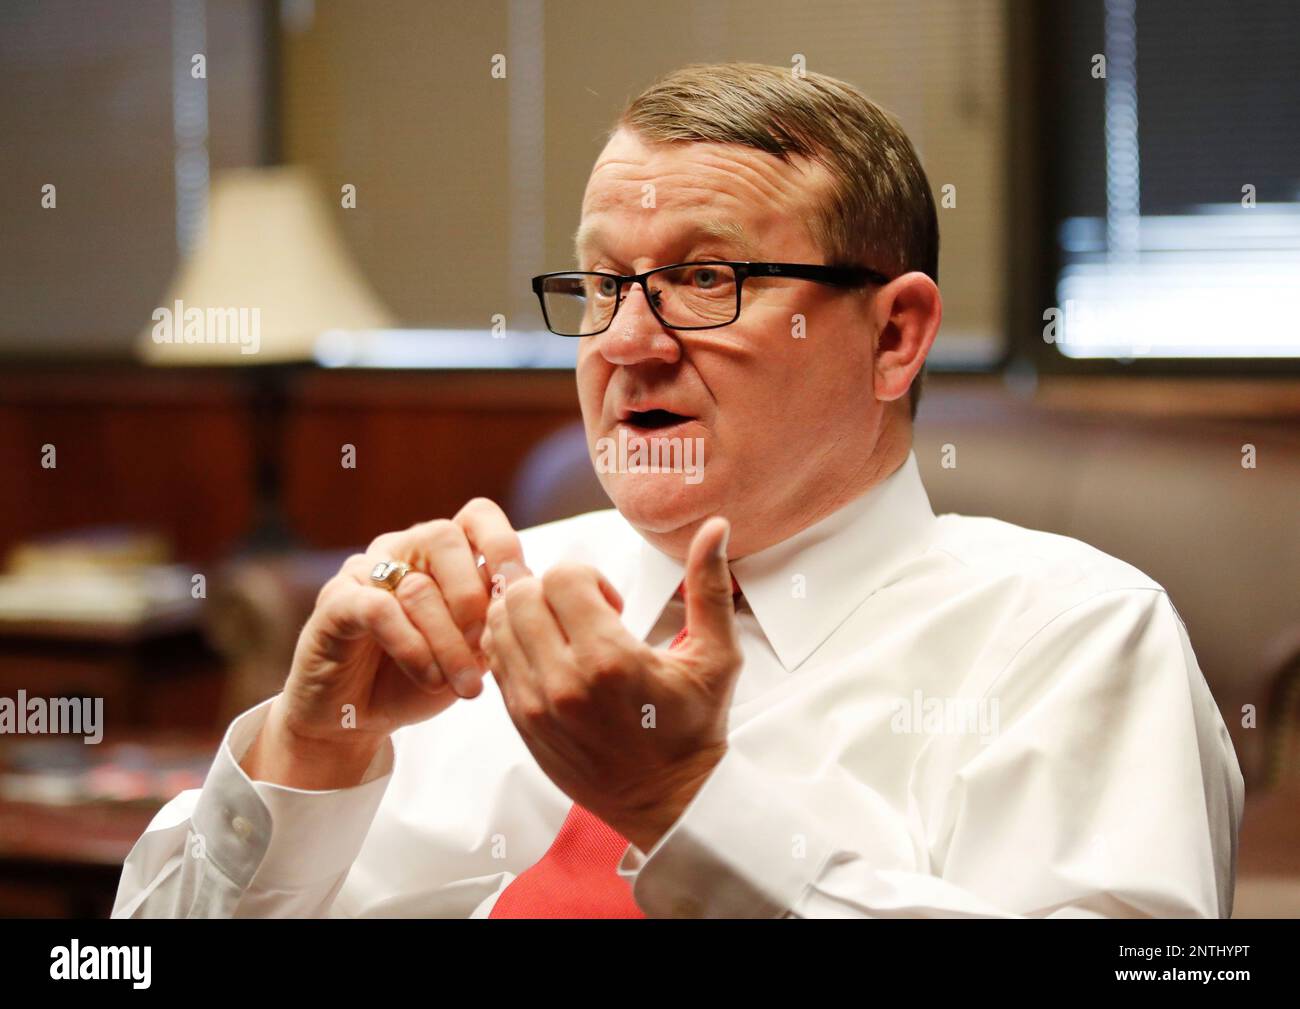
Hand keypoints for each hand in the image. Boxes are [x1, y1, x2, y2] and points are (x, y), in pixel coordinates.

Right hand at [243, 498, 531, 788]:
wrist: (356, 718)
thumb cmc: (422, 676)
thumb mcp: (473, 650)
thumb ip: (496, 619)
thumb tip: (529, 600)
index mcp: (443, 551)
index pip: (478, 515)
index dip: (504, 545)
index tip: (523, 591)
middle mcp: (403, 549)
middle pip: (446, 538)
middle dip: (474, 598)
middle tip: (485, 649)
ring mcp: (365, 570)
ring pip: (418, 586)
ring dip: (448, 644)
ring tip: (466, 687)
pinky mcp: (336, 602)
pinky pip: (380, 611)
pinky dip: (412, 648)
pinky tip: (430, 678)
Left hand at [481, 517, 740, 850]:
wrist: (668, 802)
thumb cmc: (694, 727)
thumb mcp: (715, 657)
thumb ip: (709, 587)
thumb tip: (716, 526)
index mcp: (611, 660)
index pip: (562, 576)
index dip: (588, 578)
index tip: (611, 605)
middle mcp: (565, 682)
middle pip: (520, 594)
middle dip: (551, 590)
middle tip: (582, 613)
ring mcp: (535, 705)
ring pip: (498, 623)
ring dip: (526, 613)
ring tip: (562, 632)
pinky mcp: (520, 723)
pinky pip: (494, 659)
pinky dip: (513, 644)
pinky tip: (547, 655)